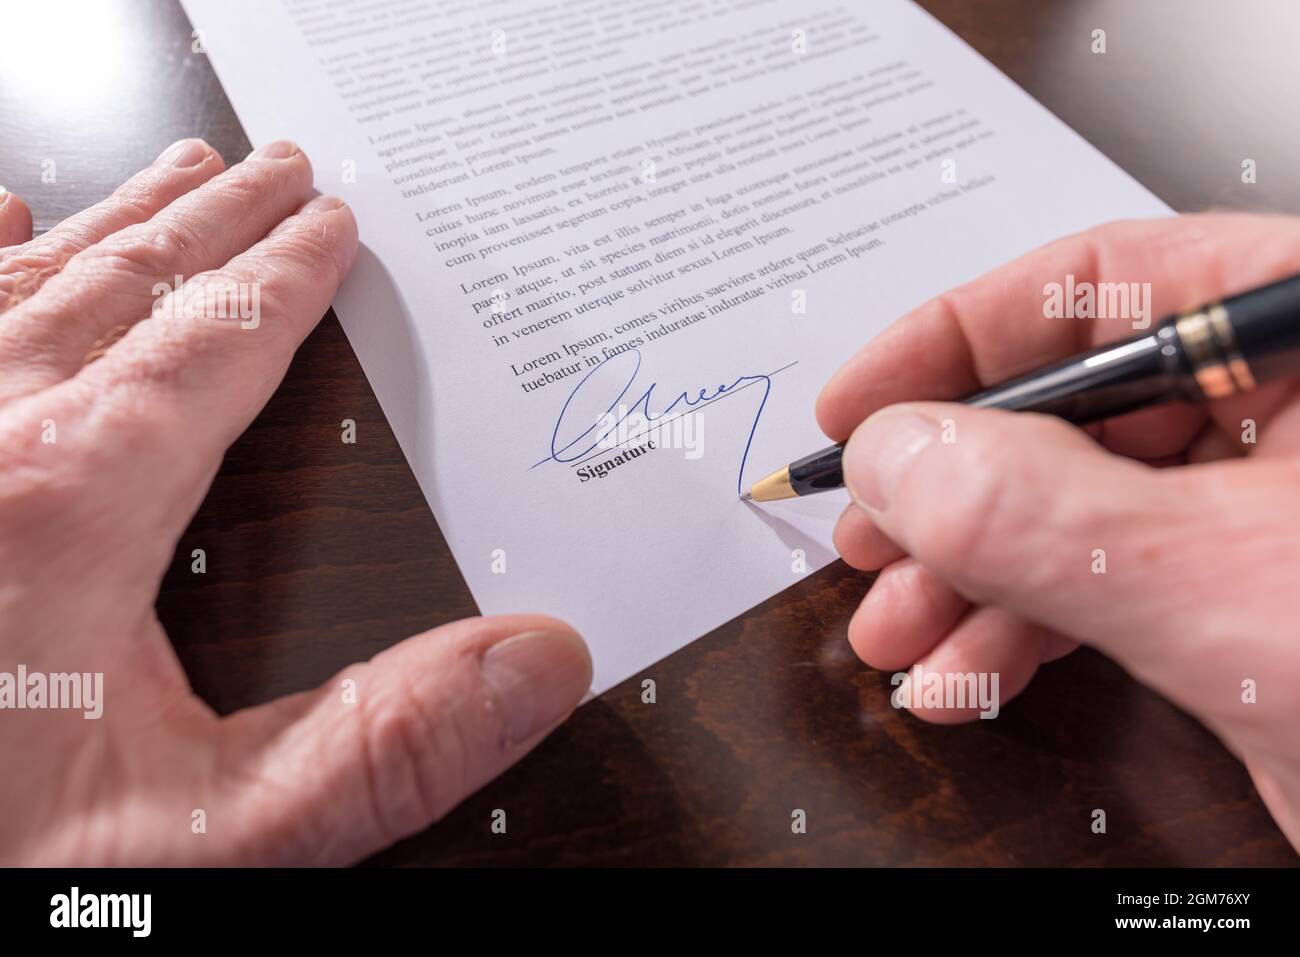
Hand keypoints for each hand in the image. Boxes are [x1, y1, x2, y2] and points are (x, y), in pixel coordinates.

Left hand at [0, 139, 590, 863]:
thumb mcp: (203, 838)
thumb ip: (377, 749)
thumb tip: (537, 664)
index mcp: (65, 503)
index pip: (215, 344)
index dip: (286, 275)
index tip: (331, 221)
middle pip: (124, 284)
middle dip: (214, 219)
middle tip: (276, 165)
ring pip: (24, 281)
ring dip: (114, 222)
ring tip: (177, 174)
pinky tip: (1, 220)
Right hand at [817, 214, 1299, 850]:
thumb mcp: (1232, 597)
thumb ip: (1042, 513)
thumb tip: (897, 452)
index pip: (1111, 277)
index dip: (956, 336)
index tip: (860, 401)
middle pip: (1079, 405)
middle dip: (952, 489)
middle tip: (867, 536)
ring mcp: (1285, 504)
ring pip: (1086, 504)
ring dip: (974, 575)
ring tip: (899, 632)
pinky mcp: (1266, 591)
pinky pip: (1120, 579)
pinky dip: (1032, 626)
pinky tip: (972, 668)